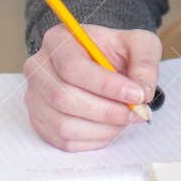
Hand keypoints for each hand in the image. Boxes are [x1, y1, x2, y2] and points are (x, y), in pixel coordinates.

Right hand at [23, 24, 160, 151]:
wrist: (102, 63)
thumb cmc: (115, 51)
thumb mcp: (138, 43)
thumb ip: (145, 61)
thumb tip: (143, 92)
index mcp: (58, 40)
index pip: (73, 67)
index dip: (106, 85)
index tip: (136, 95)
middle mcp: (38, 69)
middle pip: (64, 98)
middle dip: (106, 110)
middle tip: (135, 112)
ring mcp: (35, 98)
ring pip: (63, 124)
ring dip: (102, 128)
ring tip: (125, 119)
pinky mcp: (40, 122)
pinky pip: (64, 141)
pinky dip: (93, 139)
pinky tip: (110, 127)